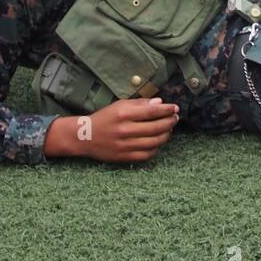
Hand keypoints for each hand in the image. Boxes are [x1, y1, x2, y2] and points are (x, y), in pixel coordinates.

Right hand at [45, 98, 180, 162]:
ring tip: (168, 129)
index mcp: (124, 114)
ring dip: (166, 135)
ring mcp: (125, 145)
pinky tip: (157, 141)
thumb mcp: (120, 105)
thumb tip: (160, 103)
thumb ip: (140, 103)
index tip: (175, 108)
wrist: (85, 137)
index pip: (152, 111)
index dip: (167, 110)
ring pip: (155, 142)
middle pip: (156, 127)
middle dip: (170, 122)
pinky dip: (156, 148)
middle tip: (174, 118)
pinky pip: (147, 154)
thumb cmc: (105, 118)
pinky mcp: (125, 157)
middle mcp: (125, 130)